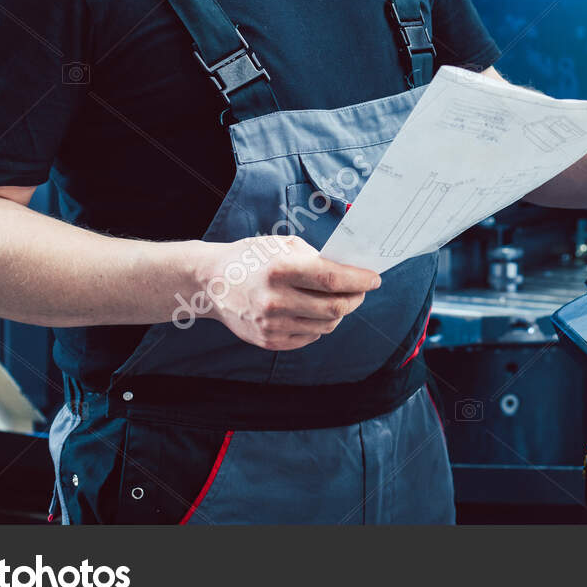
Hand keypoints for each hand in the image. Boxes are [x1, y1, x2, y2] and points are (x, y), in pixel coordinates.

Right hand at [194, 234, 380, 350]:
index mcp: (280, 270)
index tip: (375, 278)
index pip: (333, 280)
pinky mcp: (268, 341)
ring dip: (339, 313)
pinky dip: (319, 325)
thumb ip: (316, 257)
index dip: (360, 280)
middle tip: (361, 291)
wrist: (212, 283)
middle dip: (356, 299)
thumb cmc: (252, 258)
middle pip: (334, 307)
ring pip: (325, 325)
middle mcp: (275, 300)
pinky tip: (313, 311)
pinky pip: (309, 337)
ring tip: (336, 299)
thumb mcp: (282, 245)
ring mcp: (271, 324)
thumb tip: (349, 271)